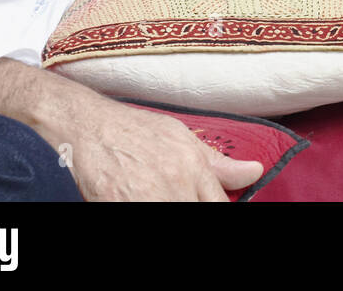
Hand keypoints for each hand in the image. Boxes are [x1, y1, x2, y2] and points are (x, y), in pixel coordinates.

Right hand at [62, 96, 262, 201]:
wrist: (87, 126)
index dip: (220, 209)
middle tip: (180, 199)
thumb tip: (255, 172)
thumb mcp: (181, 137)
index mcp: (193, 165)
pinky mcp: (116, 205)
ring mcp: (145, 197)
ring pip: (175, 214)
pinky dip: (143, 213)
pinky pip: (140, 216)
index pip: (220, 205)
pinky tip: (140, 203)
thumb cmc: (134, 130)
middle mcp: (174, 183)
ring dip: (170, 210)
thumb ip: (218, 162)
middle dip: (194, 209)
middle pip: (198, 211)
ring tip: (159, 199)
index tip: (210, 204)